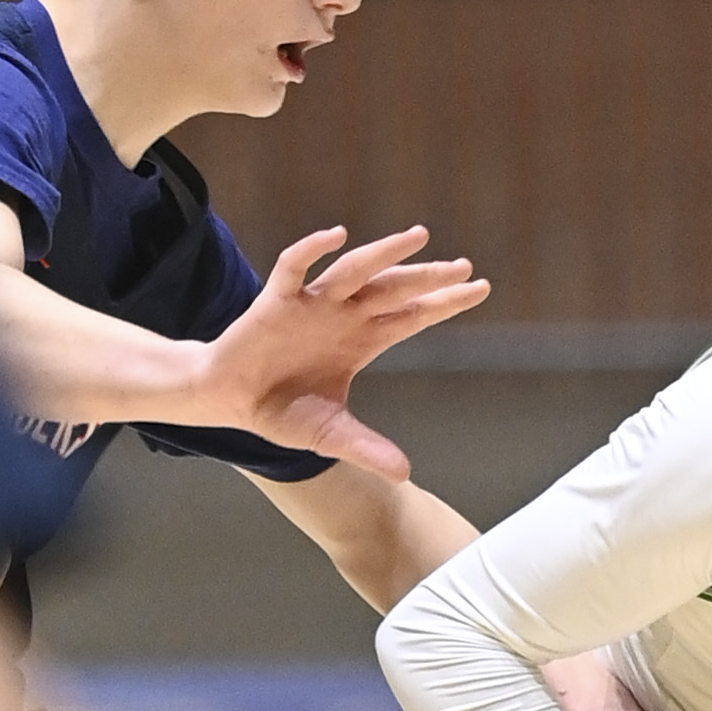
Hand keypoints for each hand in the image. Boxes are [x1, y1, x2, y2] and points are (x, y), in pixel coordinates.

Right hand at [206, 224, 491, 478]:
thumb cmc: (282, 411)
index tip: (481, 288)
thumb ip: (366, 449)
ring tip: (418, 237)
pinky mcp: (275, 301)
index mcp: (362, 341)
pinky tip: (336, 236)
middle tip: (463, 266)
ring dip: (384, 253)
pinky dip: (313, 250)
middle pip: (393, 289)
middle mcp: (343, 316)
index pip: (412, 316)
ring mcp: (312, 305)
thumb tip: (404, 475)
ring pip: (354, 271)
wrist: (230, 400)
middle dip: (427, 277)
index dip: (444, 304)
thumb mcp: (329, 435)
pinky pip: (295, 267)